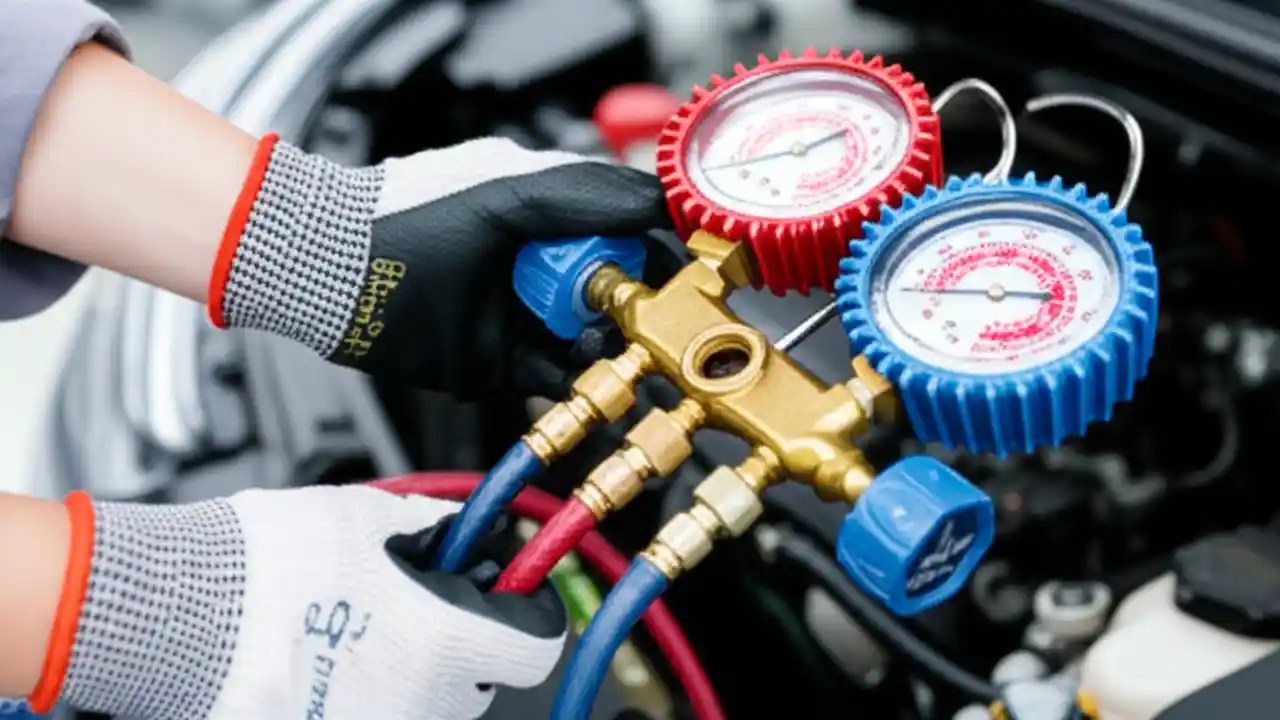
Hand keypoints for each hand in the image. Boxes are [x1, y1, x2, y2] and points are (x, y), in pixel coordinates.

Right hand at [47, 486, 565, 719]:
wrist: (174, 609)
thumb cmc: (267, 560)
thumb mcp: (369, 516)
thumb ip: (434, 527)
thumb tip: (466, 529)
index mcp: (442, 645)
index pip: (535, 650)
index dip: (529, 614)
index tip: (511, 596)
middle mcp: (419, 704)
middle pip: (477, 680)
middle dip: (460, 640)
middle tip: (418, 600)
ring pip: (426, 703)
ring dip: (414, 669)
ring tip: (358, 625)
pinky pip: (375, 714)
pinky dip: (367, 691)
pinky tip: (329, 656)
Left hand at [207, 135, 671, 398]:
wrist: (325, 272)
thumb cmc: (404, 218)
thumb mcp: (506, 197)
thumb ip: (585, 196)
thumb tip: (658, 203)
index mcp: (544, 213)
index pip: (626, 232)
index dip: (656, 256)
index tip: (680, 278)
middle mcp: (535, 266)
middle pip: (613, 295)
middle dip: (632, 313)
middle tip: (646, 326)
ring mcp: (514, 315)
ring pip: (584, 343)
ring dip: (601, 351)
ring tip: (603, 352)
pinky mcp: (491, 362)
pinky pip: (545, 380)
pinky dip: (565, 385)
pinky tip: (576, 382)